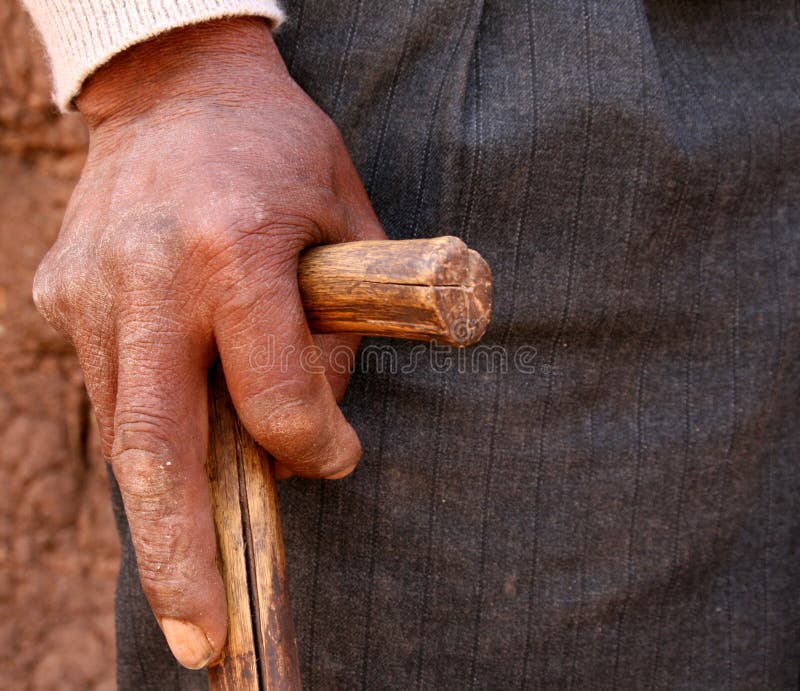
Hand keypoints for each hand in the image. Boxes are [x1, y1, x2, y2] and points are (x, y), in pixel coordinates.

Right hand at [32, 18, 384, 668]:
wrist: (181, 87)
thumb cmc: (282, 152)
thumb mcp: (346, 221)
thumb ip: (340, 330)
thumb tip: (306, 430)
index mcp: (233, 247)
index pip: (275, 398)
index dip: (315, 447)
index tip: (334, 459)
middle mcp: (148, 275)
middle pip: (158, 448)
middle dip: (182, 557)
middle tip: (204, 641)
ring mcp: (91, 287)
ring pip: (128, 428)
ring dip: (167, 502)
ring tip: (195, 566)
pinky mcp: (62, 293)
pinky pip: (112, 387)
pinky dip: (152, 429)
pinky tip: (178, 438)